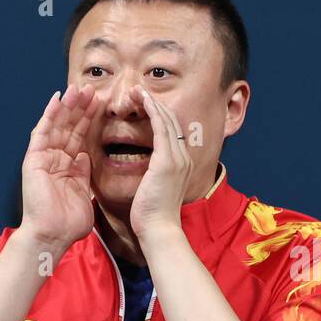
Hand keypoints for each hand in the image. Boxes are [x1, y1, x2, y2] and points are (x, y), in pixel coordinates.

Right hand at [19, 83, 101, 254]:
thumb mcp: (84, 194)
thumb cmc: (68, 224)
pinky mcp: (33, 159)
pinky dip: (49, 114)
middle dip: (81, 108)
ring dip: (68, 106)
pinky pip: (41, 132)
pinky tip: (57, 98)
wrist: (51, 236)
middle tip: (93, 89)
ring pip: (56, 126)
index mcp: (67, 168)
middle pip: (69, 128)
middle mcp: (53, 160)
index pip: (80, 138)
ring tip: (79, 88)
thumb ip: (84, 174)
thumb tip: (87, 156)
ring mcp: (42, 159)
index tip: (102, 104)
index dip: (90, 120)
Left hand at [129, 84, 191, 240]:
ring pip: (166, 121)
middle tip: (138, 90)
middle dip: (155, 103)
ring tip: (137, 90)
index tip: (143, 104)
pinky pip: (161, 128)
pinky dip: (152, 112)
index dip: (158, 115)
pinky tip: (143, 101)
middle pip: (171, 121)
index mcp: (181, 163)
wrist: (159, 230)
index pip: (171, 131)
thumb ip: (153, 176)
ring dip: (152, 103)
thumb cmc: (151, 215)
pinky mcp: (167, 161)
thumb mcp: (154, 190)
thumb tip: (146, 173)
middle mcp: (183, 157)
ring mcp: (177, 158)